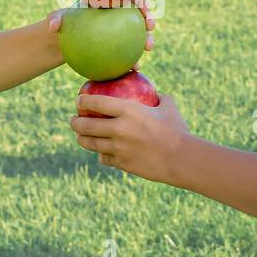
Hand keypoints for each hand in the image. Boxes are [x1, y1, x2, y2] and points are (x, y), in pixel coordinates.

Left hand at [48, 0, 154, 51]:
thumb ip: (55, 18)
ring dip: (147, 39)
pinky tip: (135, 68)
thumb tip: (53, 25)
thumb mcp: (57, 19)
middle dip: (148, 19)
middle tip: (151, 25)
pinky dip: (132, 60)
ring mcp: (119, 32)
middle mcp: (117, 15)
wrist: (65, 40)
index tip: (142, 7)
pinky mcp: (118, 48)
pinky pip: (127, 53)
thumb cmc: (63, 25)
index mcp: (108, 2)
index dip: (138, 0)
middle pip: (137, 15)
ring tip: (149, 47)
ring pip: (137, 35)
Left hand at [69, 92, 189, 181]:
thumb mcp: (169, 108)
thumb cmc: (178, 131)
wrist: (182, 159)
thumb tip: (156, 92)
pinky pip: (104, 158)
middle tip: (74, 120)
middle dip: (75, 123)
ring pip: (91, 144)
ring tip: (80, 137)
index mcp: (128, 110)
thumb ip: (160, 98)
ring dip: (82, 139)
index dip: (83, 101)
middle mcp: (118, 128)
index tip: (79, 101)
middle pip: (86, 125)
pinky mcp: (121, 163)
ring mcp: (118, 148)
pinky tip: (102, 153)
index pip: (97, 102)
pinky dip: (102, 155)